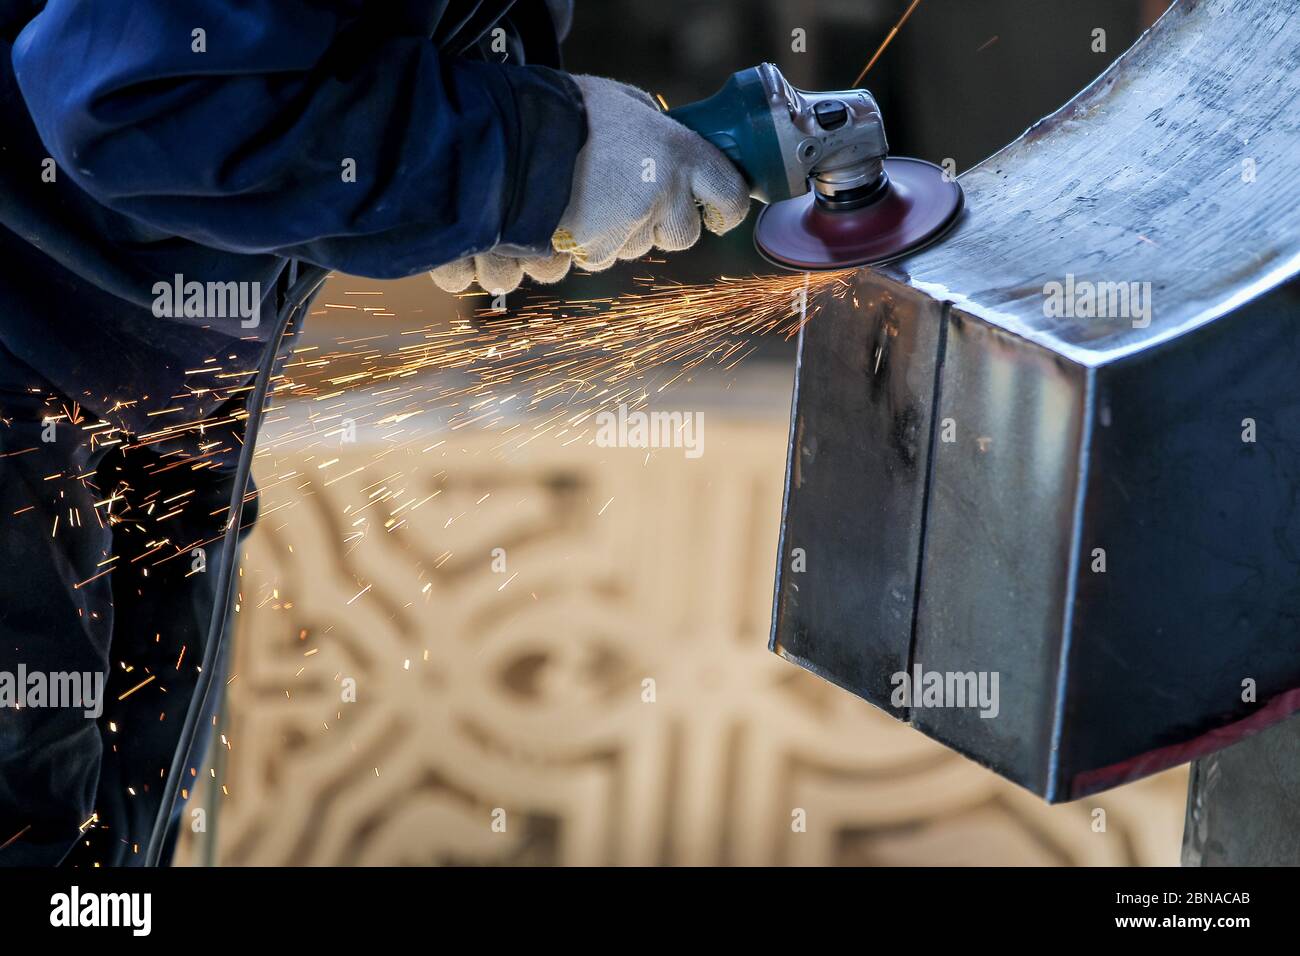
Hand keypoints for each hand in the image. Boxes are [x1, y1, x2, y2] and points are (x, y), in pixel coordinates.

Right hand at [431, 74, 750, 295]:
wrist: (508, 133)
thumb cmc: (569, 111)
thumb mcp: (626, 103)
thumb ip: (661, 132)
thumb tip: (679, 158)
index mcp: (680, 151)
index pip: (730, 195)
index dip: (725, 209)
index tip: (716, 213)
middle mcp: (662, 192)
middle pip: (681, 234)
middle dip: (659, 221)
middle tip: (626, 193)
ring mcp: (627, 227)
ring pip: (633, 249)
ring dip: (614, 232)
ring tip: (582, 195)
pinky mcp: (592, 251)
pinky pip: (596, 260)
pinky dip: (578, 245)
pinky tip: (561, 215)